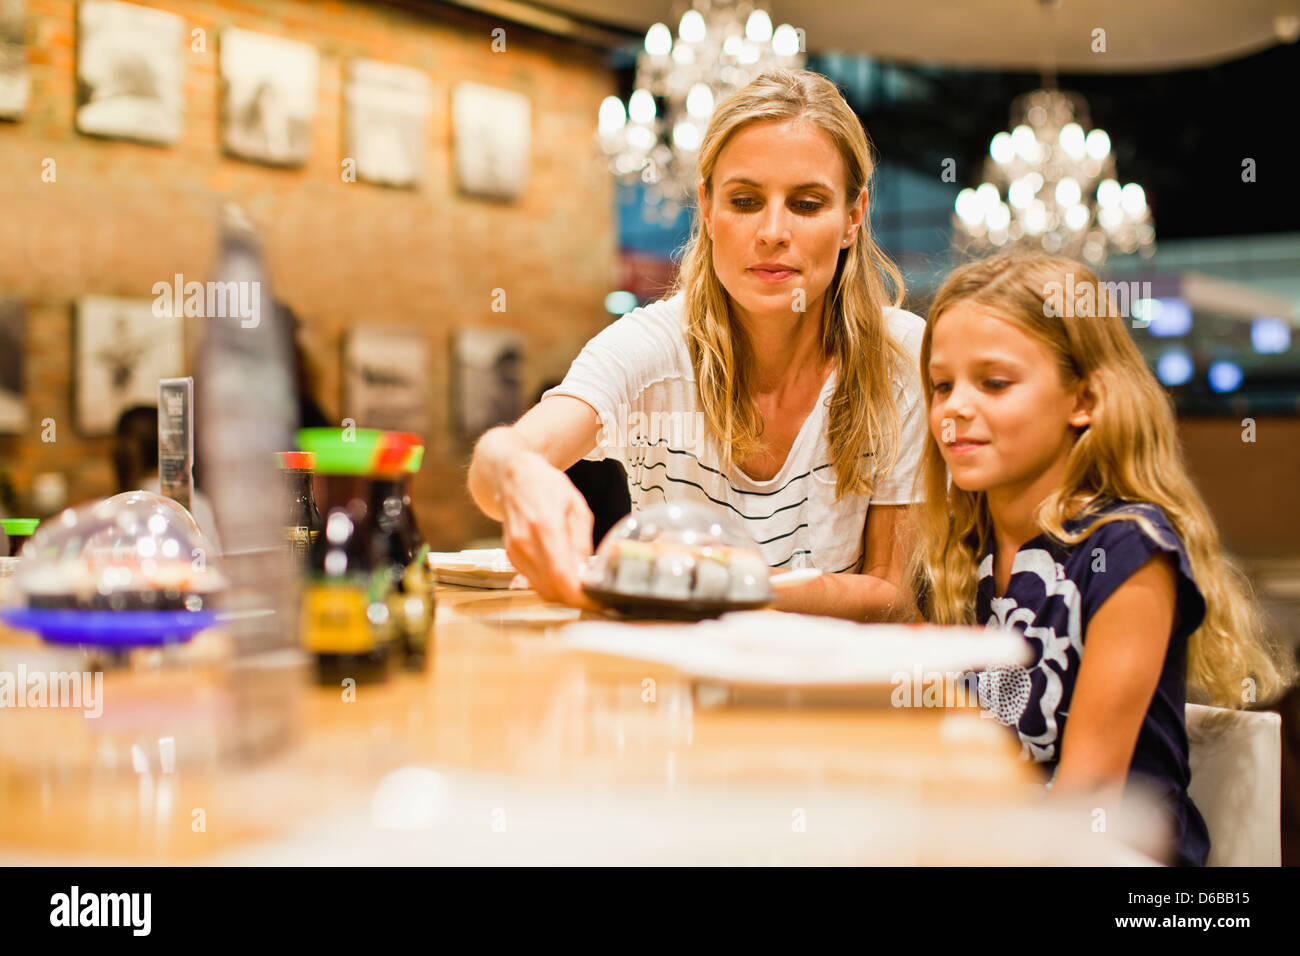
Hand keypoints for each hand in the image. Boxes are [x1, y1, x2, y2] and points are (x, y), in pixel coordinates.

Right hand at [499, 451, 594, 606]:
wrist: (513, 477)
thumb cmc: (546, 487)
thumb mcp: (577, 507)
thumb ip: (582, 542)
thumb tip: (587, 574)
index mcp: (545, 527)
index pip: (561, 576)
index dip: (579, 596)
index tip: (596, 600)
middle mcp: (525, 543)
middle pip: (551, 590)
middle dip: (574, 598)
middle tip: (594, 594)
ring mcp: (515, 552)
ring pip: (542, 590)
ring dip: (562, 593)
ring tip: (580, 583)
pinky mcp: (511, 557)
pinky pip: (534, 581)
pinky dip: (550, 584)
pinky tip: (563, 574)